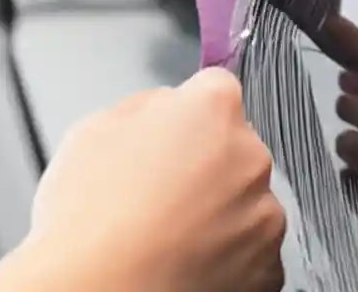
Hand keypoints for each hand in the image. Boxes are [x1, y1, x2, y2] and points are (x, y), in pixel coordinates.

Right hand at [18, 68, 284, 291]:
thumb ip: (146, 107)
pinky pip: (252, 250)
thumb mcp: (93, 129)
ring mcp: (264, 214)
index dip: (189, 113)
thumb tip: (165, 108)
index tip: (173, 134)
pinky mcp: (268, 266)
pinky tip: (185, 261)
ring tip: (167, 235)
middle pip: (235, 147)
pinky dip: (227, 256)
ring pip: (245, 200)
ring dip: (219, 211)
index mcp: (212, 110)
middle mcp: (250, 156)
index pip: (215, 90)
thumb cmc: (89, 220)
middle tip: (159, 192)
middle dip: (206, 164)